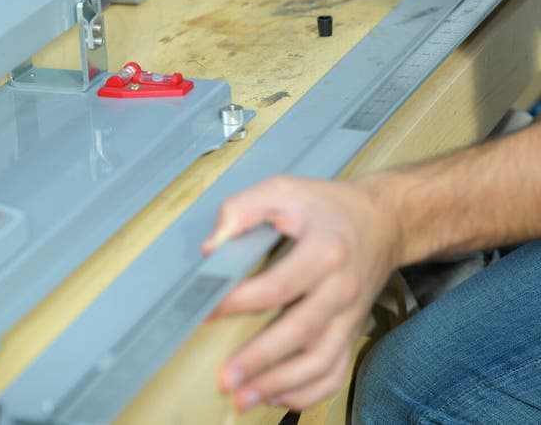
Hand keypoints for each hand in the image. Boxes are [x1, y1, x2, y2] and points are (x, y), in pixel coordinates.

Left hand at [202, 175, 399, 411]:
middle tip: (225, 378)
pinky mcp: (352, 330)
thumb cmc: (326, 205)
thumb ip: (242, 210)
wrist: (382, 221)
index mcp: (326, 249)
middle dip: (259, 359)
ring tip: (243, 399)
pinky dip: (308, 392)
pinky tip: (277, 397)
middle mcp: (342, 287)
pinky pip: (335, 371)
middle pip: (300, 331)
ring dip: (280, 385)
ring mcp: (350, 314)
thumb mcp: (283, 189)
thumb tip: (210, 249)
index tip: (207, 311)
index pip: (279, 284)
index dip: (239, 302)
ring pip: (320, 361)